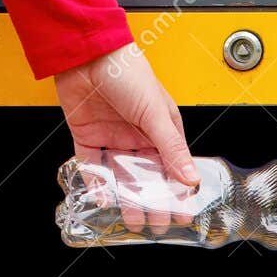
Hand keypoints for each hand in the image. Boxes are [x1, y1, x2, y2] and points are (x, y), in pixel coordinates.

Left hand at [55, 43, 197, 233]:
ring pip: (120, 175)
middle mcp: (137, 135)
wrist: (86, 51)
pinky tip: (103, 198)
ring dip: (125, 198)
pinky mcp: (87, 135)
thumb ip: (172, 149)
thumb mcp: (156, 114)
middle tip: (156, 224)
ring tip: (131, 219)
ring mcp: (112, 136)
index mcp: (161, 130)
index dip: (176, 191)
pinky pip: (91, 164)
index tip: (181, 213)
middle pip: (146, 176)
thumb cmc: (127, 71)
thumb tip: (190, 178)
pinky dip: (96, 182)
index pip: (172, 167)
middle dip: (151, 202)